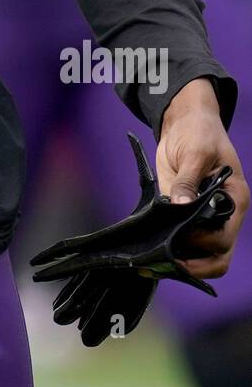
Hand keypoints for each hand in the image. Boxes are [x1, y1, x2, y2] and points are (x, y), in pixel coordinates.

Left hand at [156, 77, 248, 280]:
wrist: (184, 122)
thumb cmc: (198, 132)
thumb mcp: (195, 152)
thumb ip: (188, 180)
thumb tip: (180, 205)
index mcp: (234, 200)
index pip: (224, 238)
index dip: (202, 246)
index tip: (178, 242)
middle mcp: (224, 215)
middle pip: (217, 257)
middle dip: (192, 264)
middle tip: (164, 261)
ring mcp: (205, 218)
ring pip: (201, 256)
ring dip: (181, 261)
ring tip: (155, 260)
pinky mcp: (186, 214)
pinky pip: (183, 241)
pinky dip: (171, 249)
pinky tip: (153, 250)